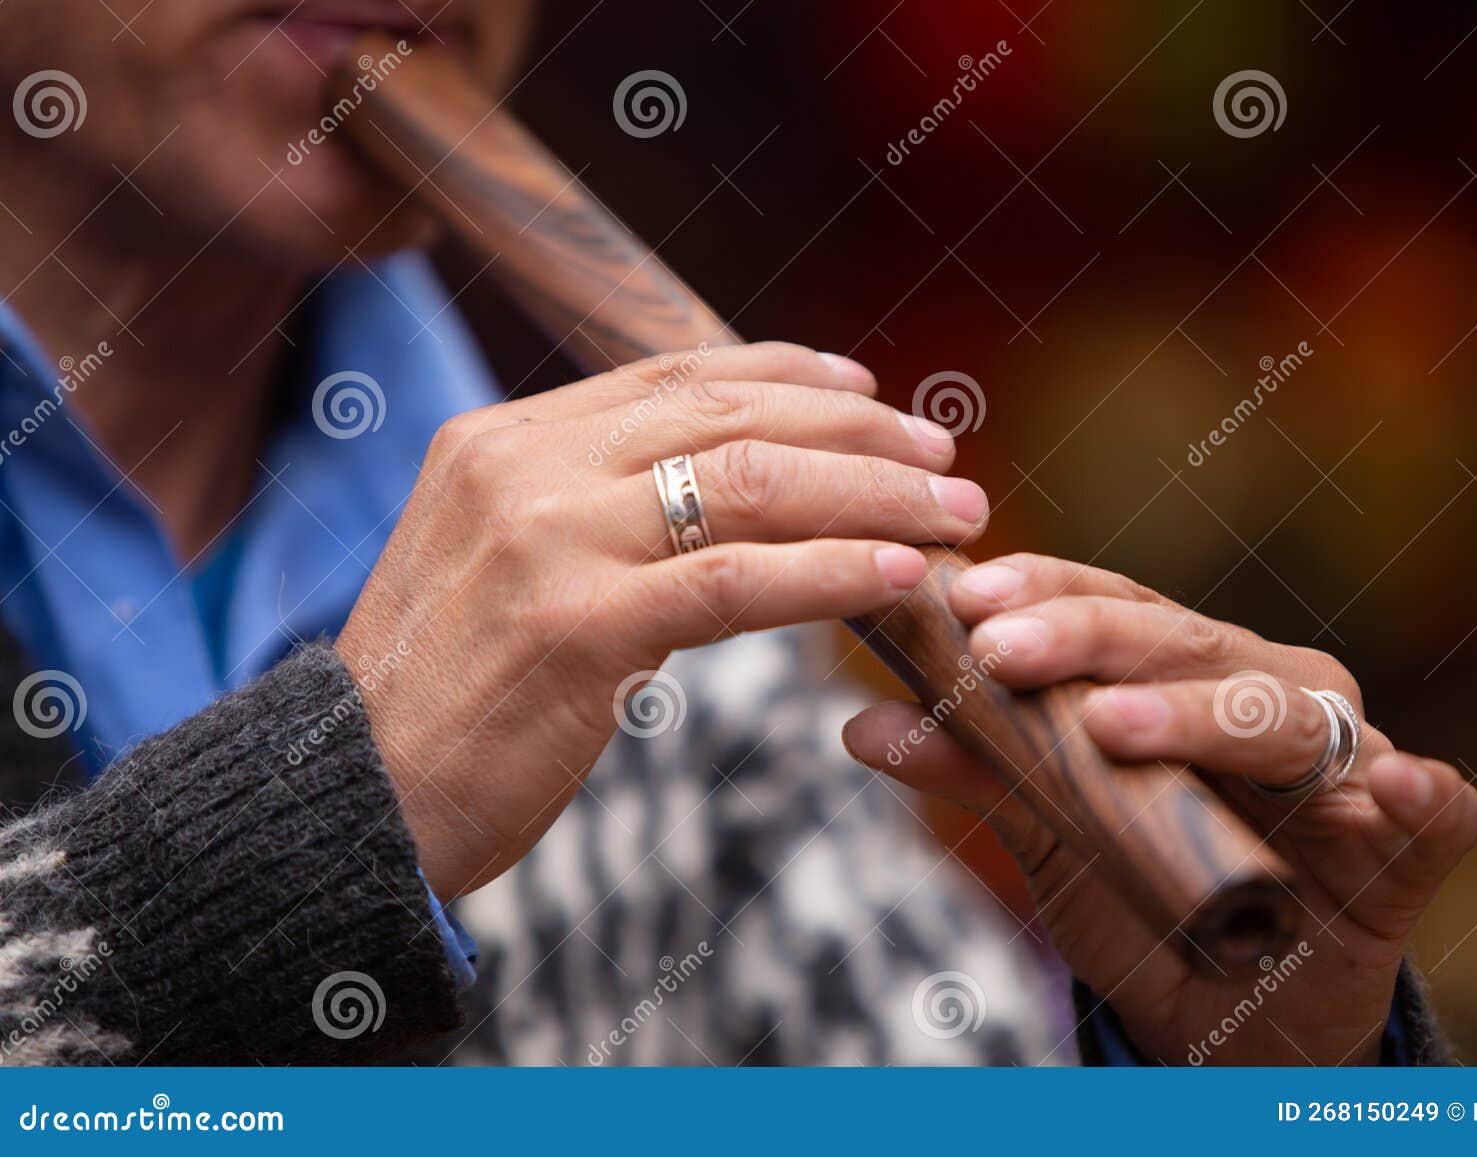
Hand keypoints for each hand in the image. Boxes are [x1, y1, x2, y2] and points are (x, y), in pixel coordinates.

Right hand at [337, 343, 989, 898]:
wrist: (353, 799)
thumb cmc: (449, 695)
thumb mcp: (507, 565)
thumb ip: (594, 508)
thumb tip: (729, 493)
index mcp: (502, 437)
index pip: (676, 376)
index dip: (790, 375)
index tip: (874, 396)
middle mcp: (521, 464)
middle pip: (729, 417)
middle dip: (858, 436)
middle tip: (944, 463)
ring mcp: (545, 538)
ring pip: (746, 486)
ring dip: (870, 499)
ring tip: (952, 519)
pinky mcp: (575, 625)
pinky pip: (734, 580)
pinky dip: (830, 572)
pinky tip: (898, 578)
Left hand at [843, 552, 1476, 1064]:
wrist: (1240, 1011)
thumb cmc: (1148, 894)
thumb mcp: (1053, 832)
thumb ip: (980, 770)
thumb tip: (862, 723)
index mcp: (1186, 672)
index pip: (1114, 609)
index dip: (1042, 595)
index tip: (960, 597)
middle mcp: (1267, 691)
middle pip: (1182, 644)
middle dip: (1087, 641)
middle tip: (1000, 649)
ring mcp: (1341, 762)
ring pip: (1280, 713)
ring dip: (1199, 715)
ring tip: (1114, 725)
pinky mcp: (1405, 844)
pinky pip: (1430, 814)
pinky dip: (1419, 797)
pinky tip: (1394, 786)